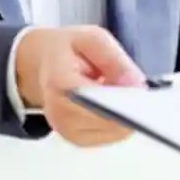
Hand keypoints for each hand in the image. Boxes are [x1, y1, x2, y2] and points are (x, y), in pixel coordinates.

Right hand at [15, 26, 145, 146]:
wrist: (39, 65)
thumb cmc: (65, 50)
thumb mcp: (91, 38)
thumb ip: (115, 59)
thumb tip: (137, 85)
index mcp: (59, 84)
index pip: (96, 101)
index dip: (122, 98)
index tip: (140, 89)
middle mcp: (59, 114)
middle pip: (108, 121)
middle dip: (129, 105)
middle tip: (137, 86)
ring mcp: (67, 131)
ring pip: (114, 131)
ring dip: (125, 113)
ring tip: (120, 90)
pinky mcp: (77, 140)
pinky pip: (110, 135)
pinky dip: (119, 120)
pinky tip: (115, 102)